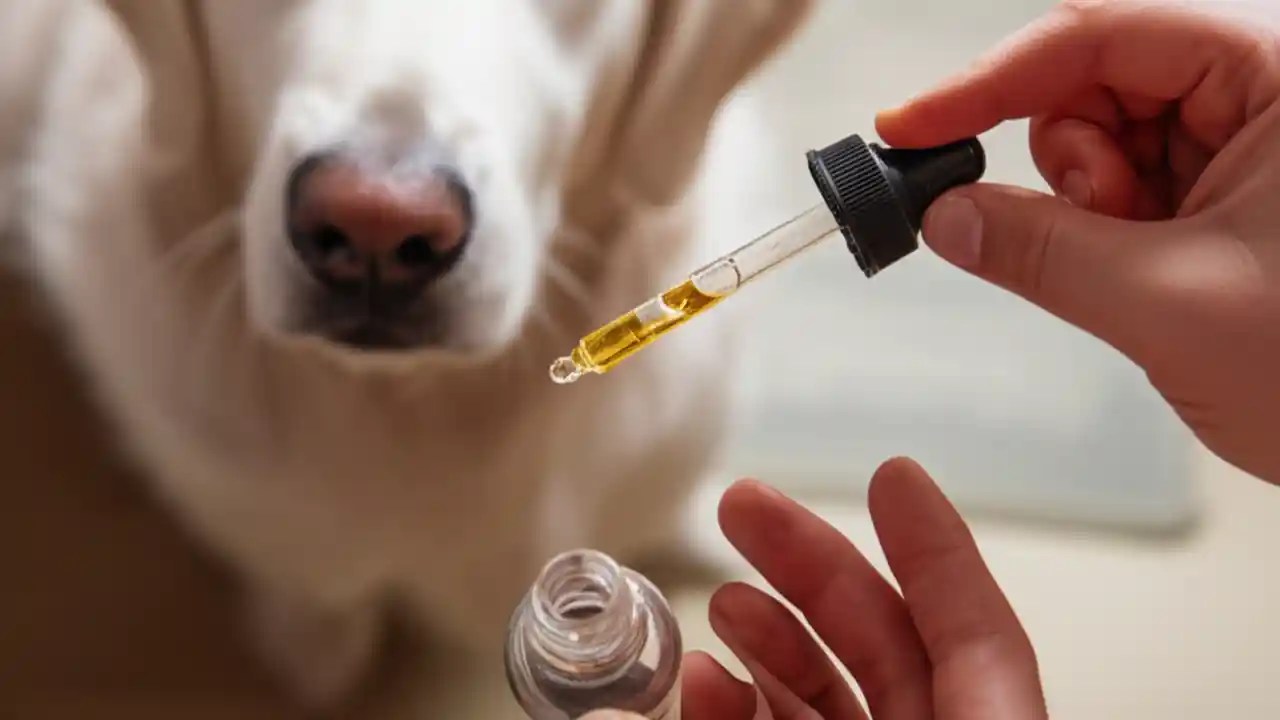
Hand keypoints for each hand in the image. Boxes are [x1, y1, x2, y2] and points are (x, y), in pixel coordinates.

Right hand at [585, 458, 1045, 718]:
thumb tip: (649, 697)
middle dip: (811, 569)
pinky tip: (705, 682)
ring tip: (722, 599)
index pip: (976, 635)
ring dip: (772, 643)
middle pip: (890, 647)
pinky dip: (745, 713)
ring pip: (838, 699)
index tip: (893, 476)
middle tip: (745, 506)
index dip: (936, 547)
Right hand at [876, 0, 1279, 482]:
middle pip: (1096, 80)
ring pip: (1104, 133)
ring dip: (1093, 204)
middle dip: (1072, 164)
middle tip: (1100, 236)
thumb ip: (1041, 252)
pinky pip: (1130, 180)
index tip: (910, 129)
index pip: (1101, 35)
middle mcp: (1266, 86)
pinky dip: (1112, 226)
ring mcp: (1252, 133)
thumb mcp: (1172, 305)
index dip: (989, 82)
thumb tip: (943, 214)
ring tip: (1146, 267)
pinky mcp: (1236, 182)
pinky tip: (1151, 269)